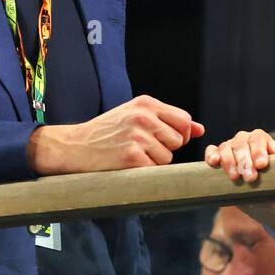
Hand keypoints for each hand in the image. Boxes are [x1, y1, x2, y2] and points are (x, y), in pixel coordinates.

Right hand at [27, 95, 203, 173]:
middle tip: (141, 147)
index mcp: (146, 103)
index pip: (184, 120)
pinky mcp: (131, 157)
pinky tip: (127, 163)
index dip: (179, 134)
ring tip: (132, 154)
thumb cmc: (107, 132)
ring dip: (154, 161)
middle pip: (178, 140)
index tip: (162, 139)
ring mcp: (137, 137)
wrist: (74, 146)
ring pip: (168, 157)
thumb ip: (169, 120)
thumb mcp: (136, 116)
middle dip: (166, 148)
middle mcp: (143, 117)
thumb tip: (200, 129)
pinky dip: (143, 170)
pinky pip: (154, 169)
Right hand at [203, 129, 274, 182]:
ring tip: (235, 177)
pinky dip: (211, 155)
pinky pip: (211, 151)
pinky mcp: (217, 156)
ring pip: (225, 148)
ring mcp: (229, 147)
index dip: (259, 151)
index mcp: (260, 139)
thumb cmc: (273, 176)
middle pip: (241, 144)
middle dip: (245, 161)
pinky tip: (214, 162)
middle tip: (250, 178)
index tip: (261, 165)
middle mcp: (244, 140)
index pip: (258, 139)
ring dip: (229, 162)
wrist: (259, 191)